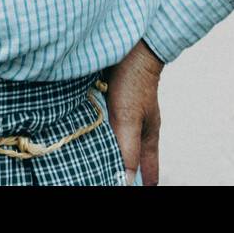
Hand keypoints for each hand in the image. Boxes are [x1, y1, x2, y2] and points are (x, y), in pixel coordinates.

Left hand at [104, 39, 163, 185]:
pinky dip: (97, 130)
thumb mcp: (129, 120)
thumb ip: (128, 150)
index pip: (149, 171)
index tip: (134, 190)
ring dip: (107, 150)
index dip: (143, 184)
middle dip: (123, 171)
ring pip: (116, 140)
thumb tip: (126, 182)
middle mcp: (137, 126)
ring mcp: (124, 113)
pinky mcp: (110, 99)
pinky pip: (104, 122)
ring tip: (93, 161)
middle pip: (131, 158)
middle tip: (108, 179)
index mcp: (147, 136)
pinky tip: (84, 131)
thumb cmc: (134, 79)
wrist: (128, 41)